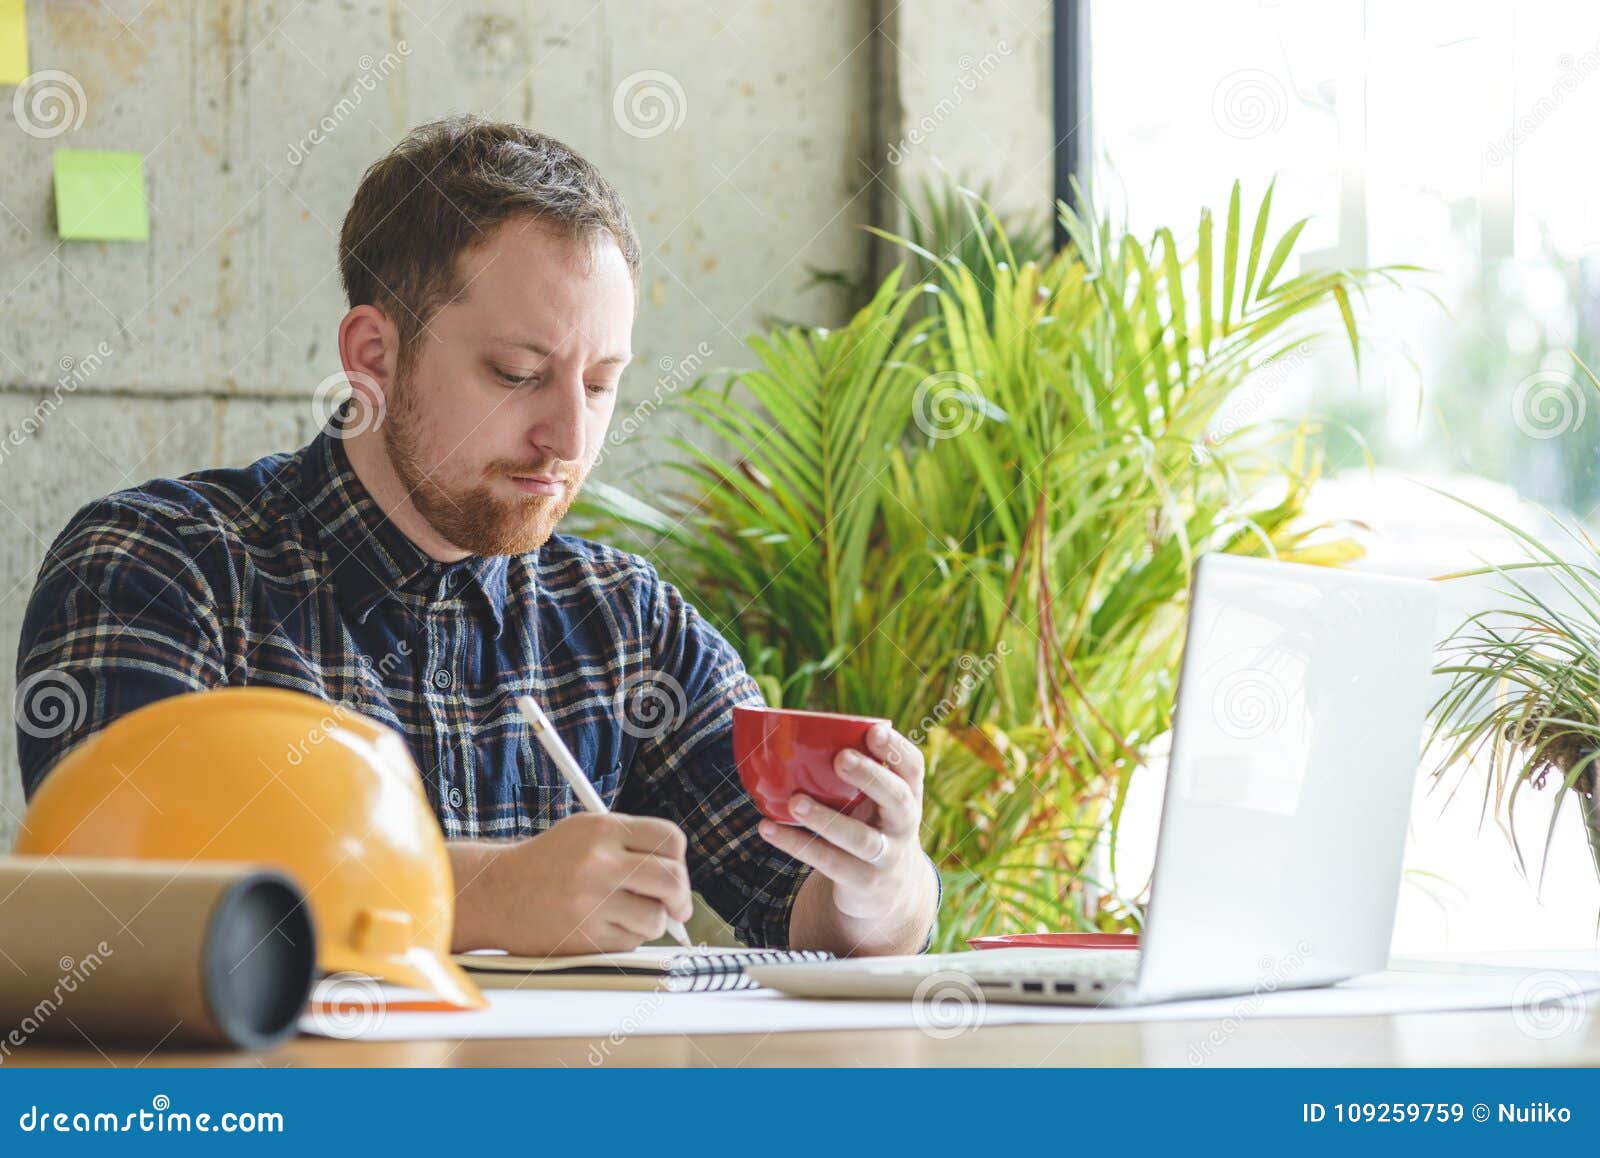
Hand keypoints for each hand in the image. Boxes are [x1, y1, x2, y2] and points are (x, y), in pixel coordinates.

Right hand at [451, 812, 692, 955]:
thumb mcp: (585, 832)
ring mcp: (592, 903)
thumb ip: (632, 844)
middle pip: (673, 880)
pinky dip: (625, 939)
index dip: (680, 859)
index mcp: (602, 830)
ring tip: (622, 914)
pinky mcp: (585, 938)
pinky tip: (599, 926)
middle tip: (678, 908)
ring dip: (650, 922)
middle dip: (682, 899)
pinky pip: (631, 943)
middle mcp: (599, 864)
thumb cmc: (548, 863)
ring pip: (656, 919)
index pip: (669, 838)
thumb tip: (680, 876)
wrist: (496, 894)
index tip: (677, 873)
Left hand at [758, 722, 926, 922]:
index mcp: (908, 795)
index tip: (874, 731)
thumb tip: (799, 729)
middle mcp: (904, 826)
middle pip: (897, 799)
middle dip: (870, 777)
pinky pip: (828, 862)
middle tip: (840, 758)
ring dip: (825, 819)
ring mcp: (886, 857)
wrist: (888, 891)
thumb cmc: (871, 825)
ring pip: (860, 838)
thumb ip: (856, 774)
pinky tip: (768, 828)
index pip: (913, 767)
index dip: (897, 749)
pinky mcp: (861, 881)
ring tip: (795, 803)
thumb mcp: (876, 801)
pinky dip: (796, 844)